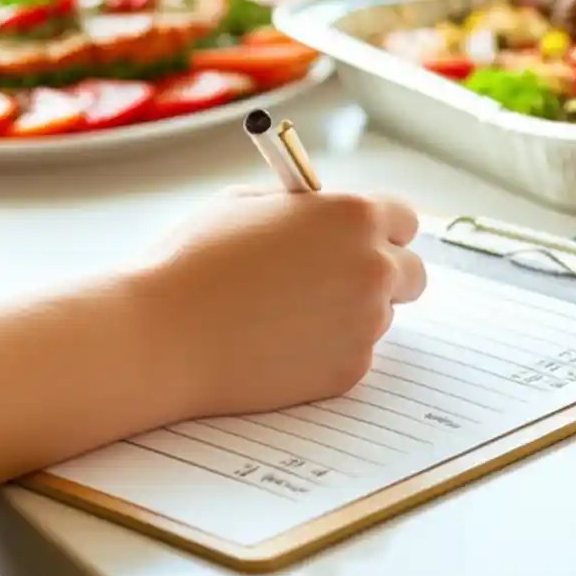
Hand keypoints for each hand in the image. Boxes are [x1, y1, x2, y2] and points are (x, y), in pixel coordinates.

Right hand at [131, 189, 426, 417]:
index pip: (404, 220)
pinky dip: (327, 352)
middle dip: (384, 276)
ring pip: (379, 316)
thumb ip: (302, 209)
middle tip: (342, 283)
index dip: (382, 231)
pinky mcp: (350, 370)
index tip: (366, 241)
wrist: (164, 334)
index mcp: (354, 216)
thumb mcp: (247, 205)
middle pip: (412, 273)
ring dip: (350, 315)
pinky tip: (277, 345)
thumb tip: (323, 218)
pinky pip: (353, 355)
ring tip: (284, 316)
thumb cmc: (195, 261)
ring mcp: (367, 323)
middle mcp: (374, 268)